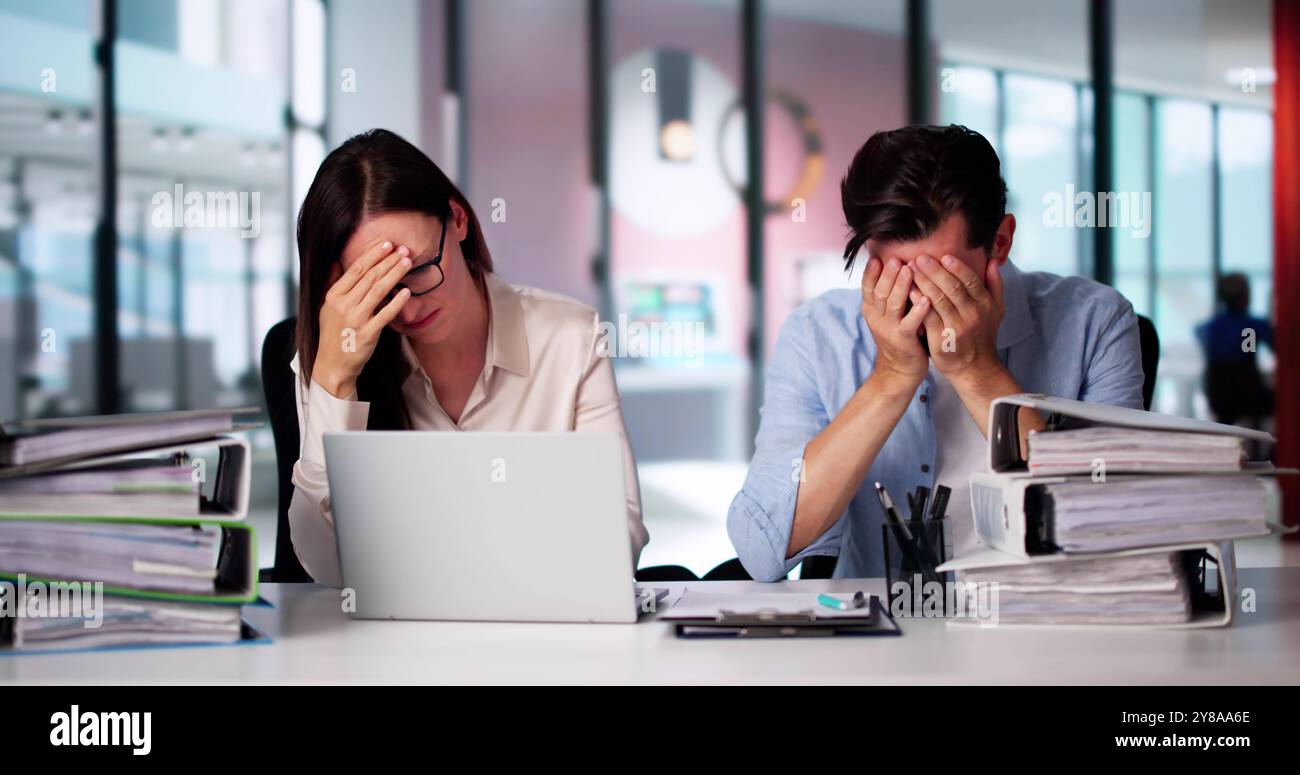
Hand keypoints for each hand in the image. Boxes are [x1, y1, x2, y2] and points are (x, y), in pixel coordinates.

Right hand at [312, 240, 412, 397]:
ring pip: (378, 291)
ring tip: (407, 262)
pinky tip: (407, 292)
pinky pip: (385, 314)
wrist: (332, 364)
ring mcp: (356, 319)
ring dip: (394, 274)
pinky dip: (396, 302)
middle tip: (404, 249)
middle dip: (388, 261)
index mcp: (333, 296)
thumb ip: (333, 283)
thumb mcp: (326, 307)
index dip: (373, 255)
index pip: (356, 269)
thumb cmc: (332, 334)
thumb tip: (337, 260)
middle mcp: (344, 305)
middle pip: (370, 277)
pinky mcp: (368, 334)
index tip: (387, 244)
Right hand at [861, 256, 930, 388]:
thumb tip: (894, 266)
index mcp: (871, 310)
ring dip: (901, 286)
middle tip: (896, 258)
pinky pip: (910, 323)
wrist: (898, 371)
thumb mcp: (885, 315)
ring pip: (893, 304)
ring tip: (909, 269)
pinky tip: (926, 299)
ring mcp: (889, 329)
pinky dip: (917, 311)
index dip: (871, 273)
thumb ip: (887, 295)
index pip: (867, 287)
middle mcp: (876, 318)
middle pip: (880, 292)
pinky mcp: (903, 340)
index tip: (876, 257)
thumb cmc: (897, 337)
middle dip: (888, 274)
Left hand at [908, 253, 1003, 383]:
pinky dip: (918, 302)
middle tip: (920, 258)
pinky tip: (909, 290)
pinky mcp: (942, 338)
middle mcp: (973, 314)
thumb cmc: (982, 335)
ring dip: (923, 282)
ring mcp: (957, 327)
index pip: (971, 280)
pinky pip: (928, 316)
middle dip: (935, 271)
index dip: (957, 267)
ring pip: (939, 299)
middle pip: (953, 287)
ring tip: (911, 269)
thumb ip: (994, 284)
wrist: (974, 367)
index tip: (944, 256)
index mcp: (985, 304)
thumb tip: (990, 261)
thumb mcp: (996, 310)